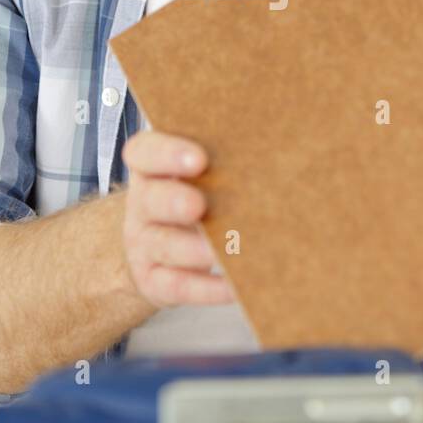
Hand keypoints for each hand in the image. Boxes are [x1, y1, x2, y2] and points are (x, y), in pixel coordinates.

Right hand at [121, 130, 234, 307]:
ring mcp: (145, 244)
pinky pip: (177, 286)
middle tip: (199, 205)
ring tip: (217, 250)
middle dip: (173, 201)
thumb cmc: (192, 196)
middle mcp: (143, 204)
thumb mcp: (195, 173)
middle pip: (150, 199)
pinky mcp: (155, 281)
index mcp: (151, 168)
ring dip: (189, 248)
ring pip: (162, 245)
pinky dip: (205, 288)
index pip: (144, 153)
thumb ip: (223, 154)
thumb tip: (279, 134)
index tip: (199, 158)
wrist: (154, 248)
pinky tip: (233, 287)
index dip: (166, 154)